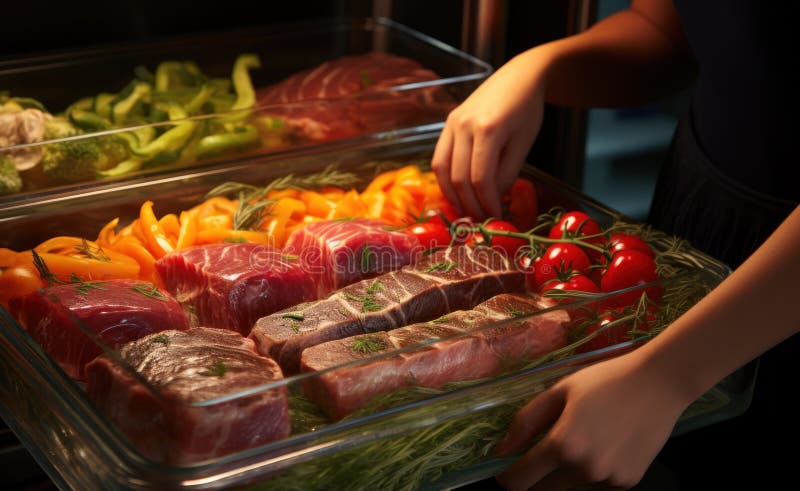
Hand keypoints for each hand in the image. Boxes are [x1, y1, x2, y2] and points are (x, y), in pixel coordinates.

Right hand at [431, 51, 546, 219]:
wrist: (519, 76)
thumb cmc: (527, 109)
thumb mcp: (524, 143)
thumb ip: (508, 172)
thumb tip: (492, 198)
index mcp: (488, 129)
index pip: (480, 178)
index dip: (487, 203)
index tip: (496, 217)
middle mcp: (463, 125)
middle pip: (459, 177)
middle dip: (470, 204)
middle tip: (481, 220)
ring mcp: (452, 123)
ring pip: (442, 169)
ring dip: (452, 195)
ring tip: (467, 210)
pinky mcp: (447, 123)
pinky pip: (439, 157)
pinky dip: (445, 179)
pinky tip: (457, 191)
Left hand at [494, 353, 689, 490]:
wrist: (658, 384)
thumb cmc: (605, 380)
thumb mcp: (559, 391)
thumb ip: (526, 422)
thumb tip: (501, 450)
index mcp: (563, 445)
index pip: (520, 481)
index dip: (507, 478)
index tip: (505, 470)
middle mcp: (584, 469)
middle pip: (543, 490)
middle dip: (534, 477)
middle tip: (540, 453)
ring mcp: (607, 480)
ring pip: (570, 488)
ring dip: (564, 474)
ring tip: (581, 440)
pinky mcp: (626, 483)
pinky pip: (595, 485)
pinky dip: (590, 474)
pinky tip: (603, 445)